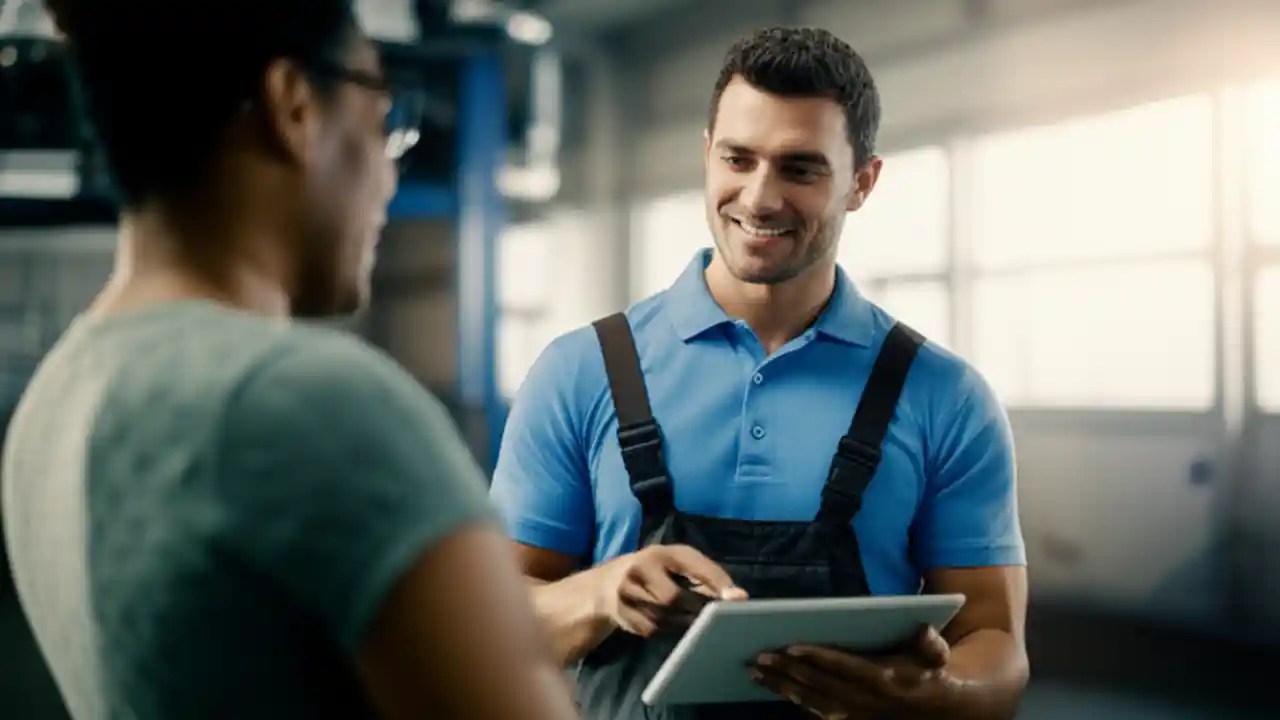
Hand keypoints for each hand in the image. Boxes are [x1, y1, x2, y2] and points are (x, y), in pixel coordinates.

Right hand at [594, 545, 747, 637]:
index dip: (717, 581)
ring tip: (693, 622)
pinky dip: (666, 630)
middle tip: (714, 618)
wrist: (606, 585)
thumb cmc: (656, 573)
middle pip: (673, 597)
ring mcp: (626, 591)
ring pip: (663, 617)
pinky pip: (652, 629)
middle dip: (696, 610)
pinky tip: (670, 625)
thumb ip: (705, 576)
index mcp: (661, 552)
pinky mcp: (621, 613)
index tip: (739, 598)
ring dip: (682, 623)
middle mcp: (641, 567)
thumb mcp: (675, 565)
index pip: (693, 564)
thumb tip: (739, 597)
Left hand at [750, 626, 956, 719]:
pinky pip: (812, 708)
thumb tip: (924, 630)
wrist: (932, 712)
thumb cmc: (928, 674)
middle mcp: (861, 699)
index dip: (816, 656)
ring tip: (755, 670)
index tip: (791, 646)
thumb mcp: (936, 658)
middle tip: (760, 655)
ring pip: (809, 698)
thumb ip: (933, 645)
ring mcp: (851, 713)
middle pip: (817, 683)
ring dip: (780, 685)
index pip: (843, 666)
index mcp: (880, 678)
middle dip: (787, 670)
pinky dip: (789, 697)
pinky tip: (770, 684)